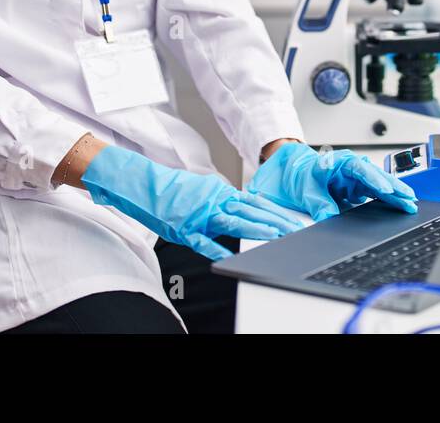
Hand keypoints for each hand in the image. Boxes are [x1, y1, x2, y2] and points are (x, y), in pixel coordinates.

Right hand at [81, 144, 303, 259]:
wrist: (144, 184)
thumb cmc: (173, 189)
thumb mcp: (204, 190)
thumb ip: (224, 200)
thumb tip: (245, 209)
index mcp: (221, 192)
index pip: (255, 202)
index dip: (276, 211)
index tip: (294, 220)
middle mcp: (215, 200)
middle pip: (251, 210)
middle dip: (275, 220)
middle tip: (296, 230)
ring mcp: (201, 214)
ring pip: (233, 221)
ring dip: (256, 229)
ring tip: (276, 236)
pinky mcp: (185, 228)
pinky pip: (204, 241)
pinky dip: (219, 248)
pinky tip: (233, 255)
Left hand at [248, 142, 417, 222]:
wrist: (293, 176)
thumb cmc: (300, 175)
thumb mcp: (307, 190)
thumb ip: (319, 204)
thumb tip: (328, 218)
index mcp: (340, 161)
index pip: (361, 169)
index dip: (374, 179)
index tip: (386, 189)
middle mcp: (352, 169)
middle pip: (376, 177)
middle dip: (393, 187)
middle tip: (409, 197)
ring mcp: (356, 179)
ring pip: (380, 186)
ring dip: (395, 194)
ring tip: (410, 203)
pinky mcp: (358, 190)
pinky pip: (376, 194)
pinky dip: (388, 200)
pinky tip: (400, 206)